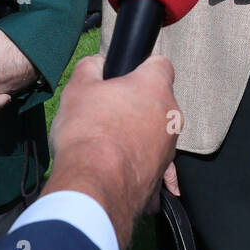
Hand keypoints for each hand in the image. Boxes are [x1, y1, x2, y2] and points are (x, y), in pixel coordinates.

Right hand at [43, 53, 179, 249]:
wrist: (94, 185)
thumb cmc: (87, 130)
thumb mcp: (78, 87)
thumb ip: (91, 67)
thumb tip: (97, 64)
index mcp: (155, 86)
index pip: (159, 64)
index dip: (140, 68)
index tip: (124, 78)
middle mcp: (170, 115)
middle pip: (157, 100)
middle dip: (136, 104)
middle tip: (108, 111)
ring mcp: (169, 147)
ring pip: (154, 132)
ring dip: (137, 134)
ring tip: (107, 142)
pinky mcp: (161, 175)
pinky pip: (151, 163)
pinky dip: (138, 165)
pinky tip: (119, 169)